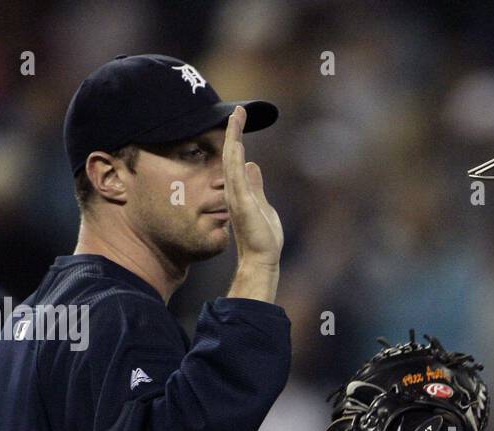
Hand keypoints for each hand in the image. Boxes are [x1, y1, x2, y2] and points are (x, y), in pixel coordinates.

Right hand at [223, 106, 282, 298]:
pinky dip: (235, 161)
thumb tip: (253, 165)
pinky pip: (235, 178)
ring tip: (236, 118)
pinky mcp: (242, 204)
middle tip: (237, 110)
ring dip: (234, 139)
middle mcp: (234, 190)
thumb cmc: (262, 236)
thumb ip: (256, 185)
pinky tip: (236, 145)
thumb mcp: (262, 204)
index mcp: (239, 189)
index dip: (236, 138)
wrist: (261, 258)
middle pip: (231, 155)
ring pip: (232, 162)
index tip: (239, 118)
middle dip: (234, 132)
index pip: (236, 158)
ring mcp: (236, 196)